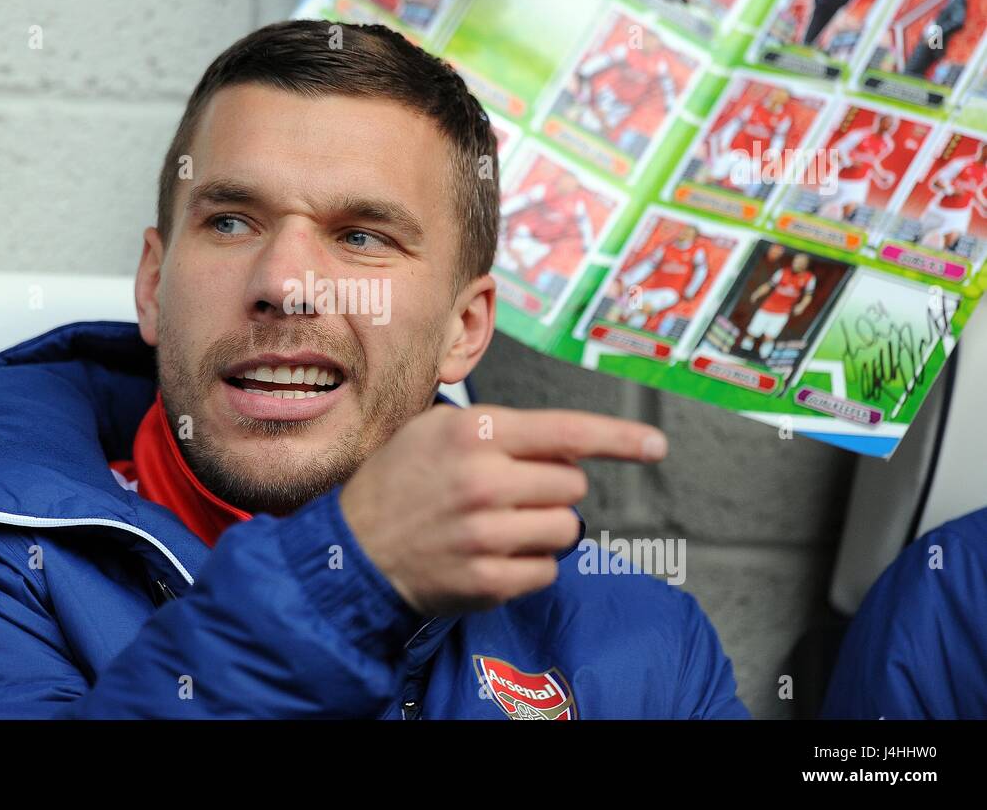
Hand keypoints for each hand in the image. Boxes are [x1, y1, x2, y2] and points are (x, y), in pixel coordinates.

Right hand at [339, 404, 667, 616]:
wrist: (353, 549)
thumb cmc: (396, 482)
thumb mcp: (435, 427)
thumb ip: (500, 427)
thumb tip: (566, 446)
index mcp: (475, 433)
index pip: (569, 431)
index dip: (621, 439)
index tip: (655, 445)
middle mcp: (483, 480)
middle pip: (573, 485)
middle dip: (553, 489)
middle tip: (514, 493)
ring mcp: (486, 534)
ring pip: (566, 529)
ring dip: (544, 528)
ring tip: (500, 525)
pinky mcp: (487, 579)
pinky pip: (546, 571)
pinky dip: (530, 565)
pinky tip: (494, 554)